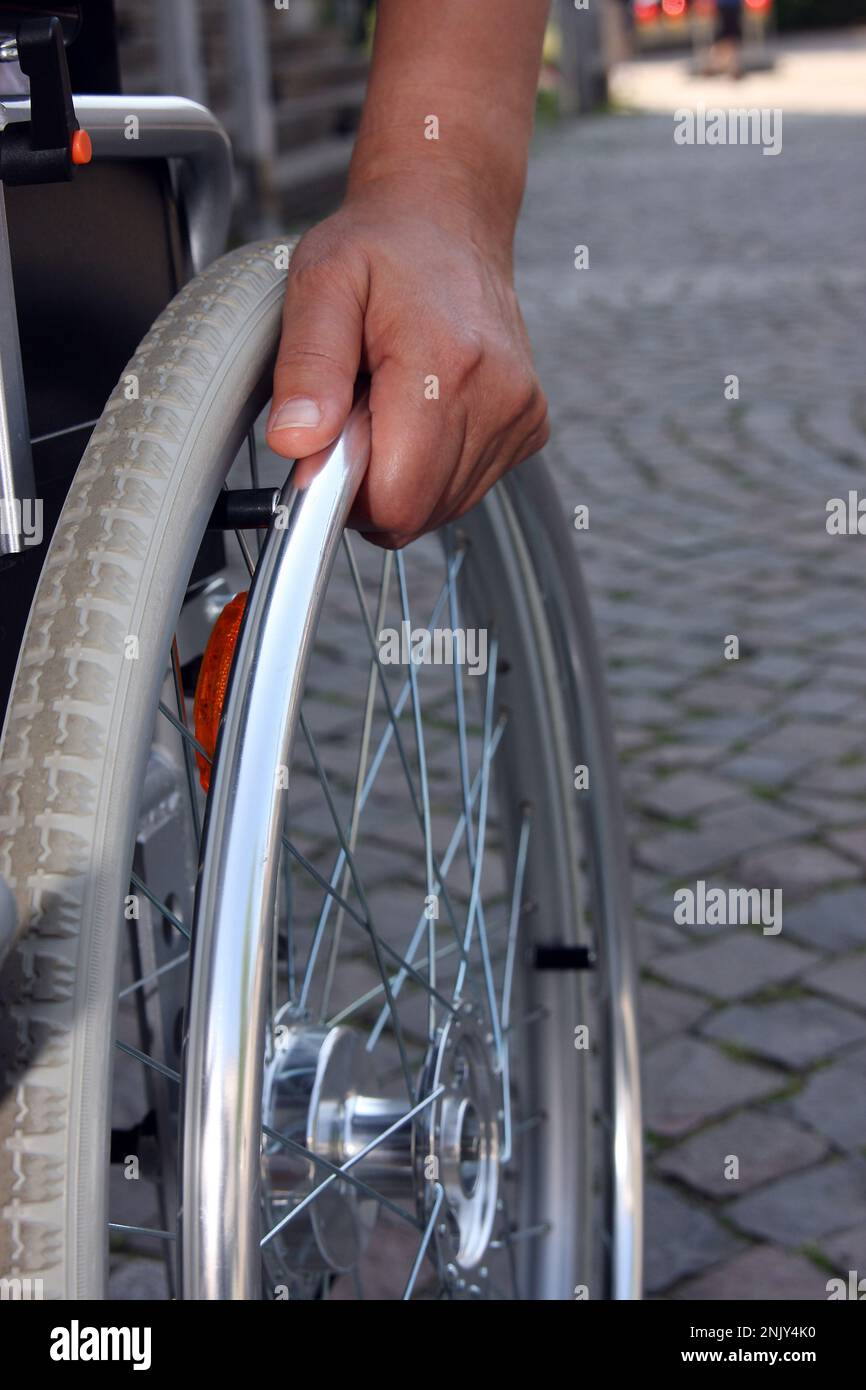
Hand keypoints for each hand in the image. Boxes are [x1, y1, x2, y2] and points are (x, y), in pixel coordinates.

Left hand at [265, 182, 548, 548]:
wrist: (447, 218)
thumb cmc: (380, 247)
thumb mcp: (320, 283)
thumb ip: (306, 366)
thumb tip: (297, 443)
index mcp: (445, 365)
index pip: (395, 499)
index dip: (348, 491)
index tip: (331, 442)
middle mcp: (497, 396)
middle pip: (417, 511)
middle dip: (373, 482)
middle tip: (357, 412)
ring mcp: (519, 414)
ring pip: (442, 508)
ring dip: (402, 474)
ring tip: (390, 402)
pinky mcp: (529, 425)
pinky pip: (467, 487)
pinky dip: (434, 466)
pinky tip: (423, 408)